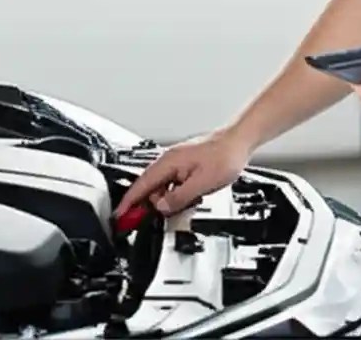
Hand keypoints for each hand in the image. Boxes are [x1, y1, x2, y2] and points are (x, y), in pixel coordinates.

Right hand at [113, 127, 254, 217]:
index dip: (129, 203)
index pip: (141, 185)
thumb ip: (179, 198)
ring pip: (162, 185)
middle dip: (150, 204)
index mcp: (169, 162)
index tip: (120, 216)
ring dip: (166, 199)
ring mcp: (178, 161)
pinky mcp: (186, 164)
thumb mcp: (202, 184)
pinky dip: (175, 193)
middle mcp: (169, 160)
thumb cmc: (225, 156)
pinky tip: (189, 198)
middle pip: (150, 187)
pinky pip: (173, 182)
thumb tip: (162, 207)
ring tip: (183, 207)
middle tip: (156, 219)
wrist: (240, 140)